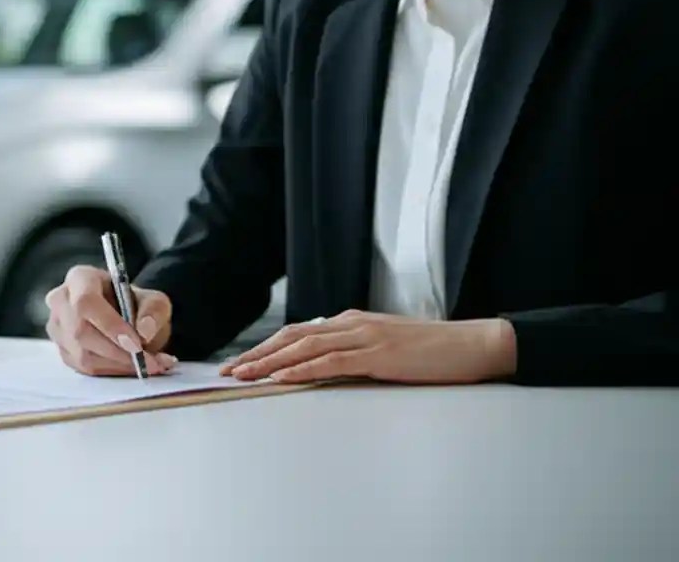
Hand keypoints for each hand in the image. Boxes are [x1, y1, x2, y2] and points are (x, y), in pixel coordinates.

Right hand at [45, 265, 177, 375]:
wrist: (127, 319)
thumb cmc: (136, 304)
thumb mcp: (154, 300)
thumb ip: (154, 311)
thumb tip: (144, 332)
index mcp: (80, 278)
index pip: (86, 302)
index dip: (110, 325)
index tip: (137, 344)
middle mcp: (61, 301)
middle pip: (82, 332)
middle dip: (119, 352)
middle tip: (151, 362)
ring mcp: (58, 329)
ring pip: (83, 355)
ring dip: (120, 365)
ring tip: (151, 365)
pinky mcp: (64, 352)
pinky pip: (85, 369)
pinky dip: (114, 372)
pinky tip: (135, 368)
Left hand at [218, 310, 516, 383]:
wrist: (473, 345)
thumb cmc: (432, 352)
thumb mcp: (384, 349)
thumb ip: (353, 354)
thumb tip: (322, 368)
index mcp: (351, 322)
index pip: (297, 333)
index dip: (265, 348)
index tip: (240, 364)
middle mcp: (351, 324)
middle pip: (291, 337)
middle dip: (256, 355)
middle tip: (227, 372)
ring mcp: (364, 336)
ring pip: (304, 347)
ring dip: (269, 363)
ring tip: (244, 376)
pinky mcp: (378, 353)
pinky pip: (331, 362)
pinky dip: (303, 369)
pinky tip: (282, 378)